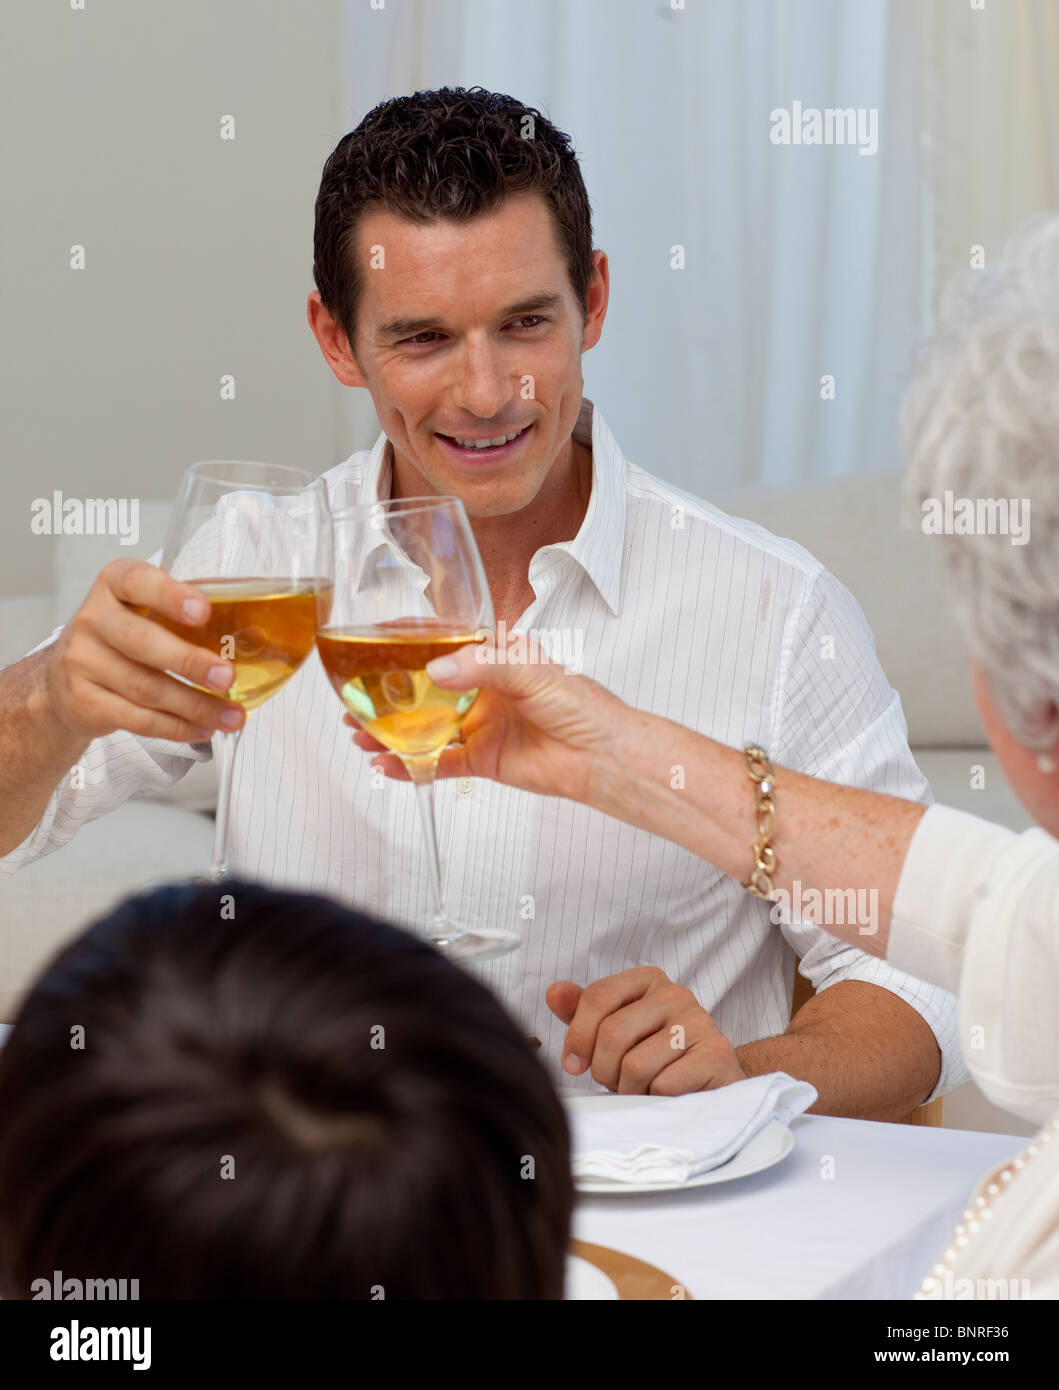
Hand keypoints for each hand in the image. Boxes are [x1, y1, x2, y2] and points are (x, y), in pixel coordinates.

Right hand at [43, 558, 245, 743]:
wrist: (64, 679)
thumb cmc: (122, 638)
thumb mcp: (143, 610)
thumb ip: (183, 613)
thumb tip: (253, 635)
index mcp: (114, 584)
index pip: (137, 581)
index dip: (170, 595)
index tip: (204, 611)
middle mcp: (92, 618)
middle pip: (141, 642)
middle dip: (190, 662)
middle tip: (228, 677)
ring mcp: (82, 661)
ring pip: (145, 688)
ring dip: (195, 705)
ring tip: (231, 715)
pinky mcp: (83, 701)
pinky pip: (137, 718)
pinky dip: (176, 727)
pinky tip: (203, 729)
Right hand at [346, 630, 629, 805]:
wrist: (601, 756)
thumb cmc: (581, 704)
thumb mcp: (533, 670)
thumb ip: (485, 666)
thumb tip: (438, 668)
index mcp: (494, 657)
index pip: (443, 640)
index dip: (408, 638)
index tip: (373, 635)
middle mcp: (482, 688)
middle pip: (424, 686)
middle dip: (387, 690)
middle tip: (353, 693)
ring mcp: (478, 724)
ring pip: (423, 724)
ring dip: (390, 728)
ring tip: (358, 730)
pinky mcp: (481, 759)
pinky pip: (437, 762)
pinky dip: (410, 764)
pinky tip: (385, 763)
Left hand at [545, 967, 748, 1095]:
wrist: (709, 1082)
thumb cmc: (654, 1055)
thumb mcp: (615, 1029)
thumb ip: (582, 1010)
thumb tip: (554, 993)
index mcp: (647, 979)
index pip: (598, 997)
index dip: (578, 1036)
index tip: (573, 1064)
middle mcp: (675, 993)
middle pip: (613, 1032)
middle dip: (604, 1069)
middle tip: (614, 1082)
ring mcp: (699, 1021)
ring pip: (636, 1064)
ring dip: (630, 1088)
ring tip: (641, 1088)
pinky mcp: (716, 1054)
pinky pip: (663, 1084)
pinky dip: (655, 1098)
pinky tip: (665, 1095)